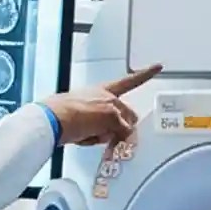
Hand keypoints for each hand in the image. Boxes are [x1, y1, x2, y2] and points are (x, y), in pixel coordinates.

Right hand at [41, 64, 161, 146]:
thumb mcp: (76, 112)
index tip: (158, 67)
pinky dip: (107, 142)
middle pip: (129, 114)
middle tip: (101, 136)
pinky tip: (88, 137)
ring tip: (87, 134)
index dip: (144, 74)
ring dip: (112, 136)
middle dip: (120, 128)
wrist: (52, 118)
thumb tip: (92, 131)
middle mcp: (108, 96)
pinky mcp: (113, 118)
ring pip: (125, 127)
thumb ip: (92, 118)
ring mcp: (112, 106)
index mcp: (98, 91)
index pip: (126, 81)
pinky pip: (119, 137)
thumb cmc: (56, 115)